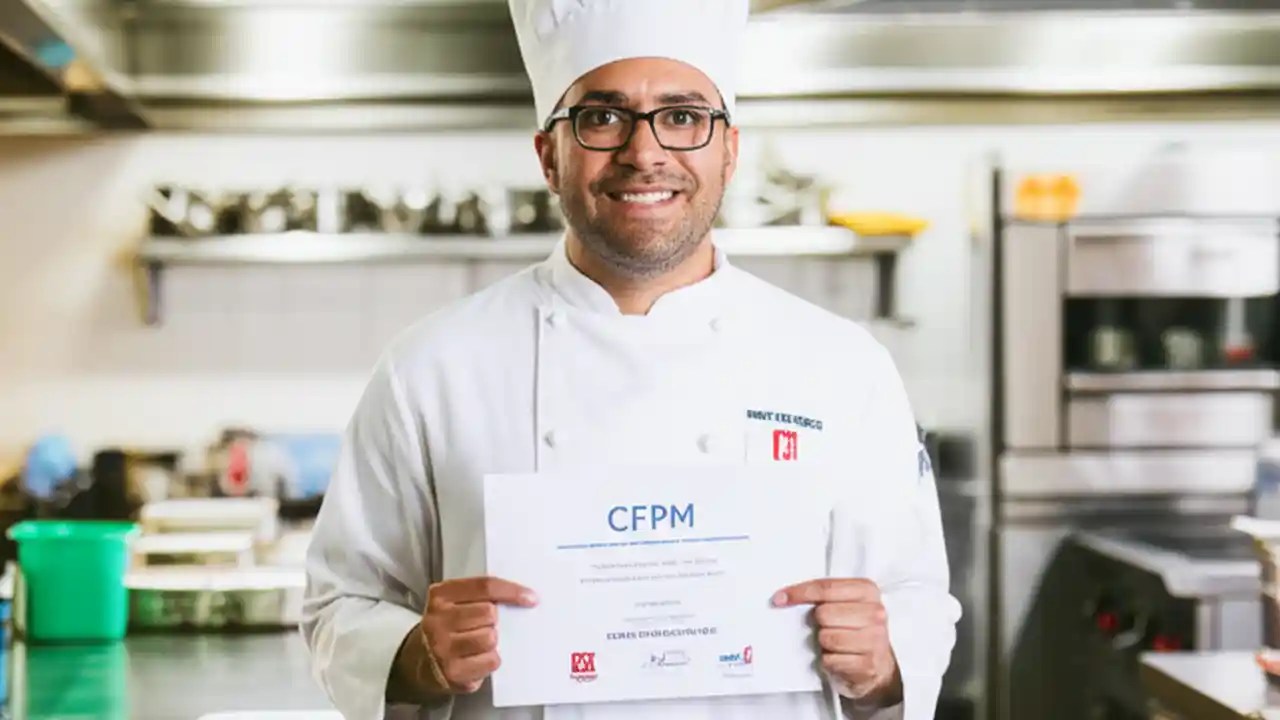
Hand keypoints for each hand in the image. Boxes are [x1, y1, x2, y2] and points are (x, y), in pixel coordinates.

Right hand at [399, 576, 537, 698]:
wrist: (421, 661)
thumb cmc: (446, 628)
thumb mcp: (454, 602)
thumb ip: (479, 595)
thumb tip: (521, 596)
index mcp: (440, 595)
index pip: (485, 586)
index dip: (512, 591)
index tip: (530, 597)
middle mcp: (438, 620)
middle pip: (489, 613)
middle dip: (493, 620)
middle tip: (483, 625)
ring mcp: (443, 647)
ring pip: (490, 637)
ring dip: (492, 640)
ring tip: (479, 642)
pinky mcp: (453, 671)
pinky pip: (491, 660)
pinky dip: (490, 659)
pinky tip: (478, 658)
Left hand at [772, 578, 901, 705]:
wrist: (878, 664)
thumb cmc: (856, 629)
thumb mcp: (845, 604)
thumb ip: (823, 595)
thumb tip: (785, 597)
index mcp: (867, 591)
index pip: (826, 587)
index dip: (800, 593)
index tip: (781, 598)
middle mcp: (875, 613)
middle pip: (824, 613)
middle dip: (818, 623)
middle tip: (828, 627)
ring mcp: (874, 639)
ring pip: (826, 637)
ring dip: (823, 643)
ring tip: (835, 644)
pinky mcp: (867, 664)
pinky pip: (830, 660)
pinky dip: (828, 660)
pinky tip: (839, 657)